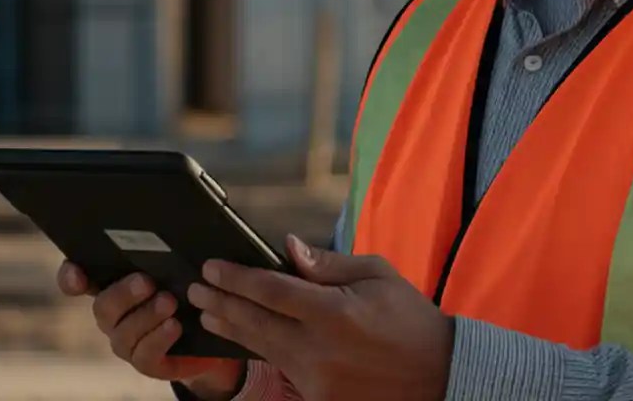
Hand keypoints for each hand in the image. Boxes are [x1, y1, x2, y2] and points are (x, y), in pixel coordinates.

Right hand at [57, 261, 244, 400]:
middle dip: (124, 294)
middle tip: (147, 281)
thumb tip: (163, 234)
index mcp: (111, 287)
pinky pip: (144, 355)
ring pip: (123, 333)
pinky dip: (159, 339)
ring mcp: (127, 342)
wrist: (209, 333)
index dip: (70, 277)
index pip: (76, 281)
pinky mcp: (147, 362)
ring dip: (147, 316)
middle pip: (103, 307)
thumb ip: (160, 254)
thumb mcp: (176, 267)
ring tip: (170, 302)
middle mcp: (112, 316)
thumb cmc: (187, 288)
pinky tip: (174, 326)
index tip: (77, 273)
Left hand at [187, 236, 453, 400]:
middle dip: (220, 303)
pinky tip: (245, 340)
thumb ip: (328, 264)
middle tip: (195, 289)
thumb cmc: (409, 318)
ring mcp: (317, 380)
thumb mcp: (377, 276)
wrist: (437, 374)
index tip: (212, 268)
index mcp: (334, 313)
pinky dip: (261, 353)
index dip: (235, 278)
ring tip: (208, 314)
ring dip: (231, 329)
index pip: (269, 290)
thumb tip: (287, 247)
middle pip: (254, 323)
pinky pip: (282, 371)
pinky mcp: (319, 400)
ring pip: (261, 350)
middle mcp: (319, 349)